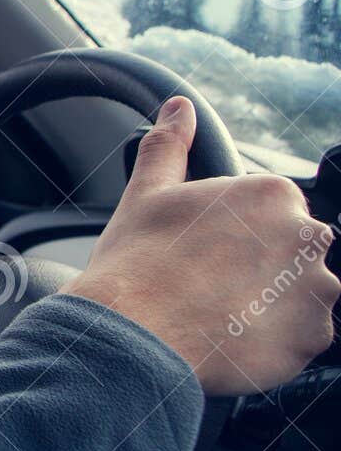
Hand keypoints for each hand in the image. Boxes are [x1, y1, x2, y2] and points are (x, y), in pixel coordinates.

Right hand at [62, 96, 339, 394]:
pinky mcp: (313, 339)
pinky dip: (271, 342)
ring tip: (215, 315)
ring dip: (268, 305)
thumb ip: (170, 146)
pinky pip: (299, 338)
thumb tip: (178, 108)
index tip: (202, 251)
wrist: (133, 333)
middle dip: (255, 268)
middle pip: (288, 252)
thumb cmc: (137, 260)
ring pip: (298, 296)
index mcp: (274, 195)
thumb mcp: (147, 192)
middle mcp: (308, 237)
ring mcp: (317, 291)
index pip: (268, 211)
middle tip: (205, 285)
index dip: (232, 233)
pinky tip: (227, 338)